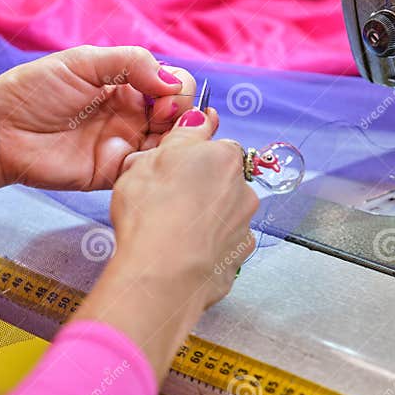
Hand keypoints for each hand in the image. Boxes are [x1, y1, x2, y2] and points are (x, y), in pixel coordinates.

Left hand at [0, 45, 196, 190]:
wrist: (0, 130)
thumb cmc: (34, 90)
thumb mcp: (83, 62)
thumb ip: (131, 62)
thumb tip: (171, 80)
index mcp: (127, 85)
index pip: (172, 85)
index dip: (177, 90)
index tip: (162, 94)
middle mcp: (131, 115)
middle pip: (178, 116)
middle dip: (182, 115)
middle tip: (162, 115)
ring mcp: (124, 144)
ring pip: (168, 145)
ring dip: (175, 140)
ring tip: (162, 137)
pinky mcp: (113, 172)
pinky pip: (146, 170)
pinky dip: (155, 163)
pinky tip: (145, 155)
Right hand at [75, 108, 258, 381]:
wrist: (162, 274)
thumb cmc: (151, 211)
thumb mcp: (150, 159)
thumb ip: (181, 137)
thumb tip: (199, 120)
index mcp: (224, 158)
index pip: (216, 147)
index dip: (192, 158)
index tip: (172, 169)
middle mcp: (243, 190)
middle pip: (222, 182)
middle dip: (200, 189)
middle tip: (164, 201)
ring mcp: (244, 228)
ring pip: (225, 215)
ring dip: (205, 219)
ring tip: (171, 233)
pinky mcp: (238, 261)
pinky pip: (222, 247)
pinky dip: (207, 248)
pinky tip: (182, 254)